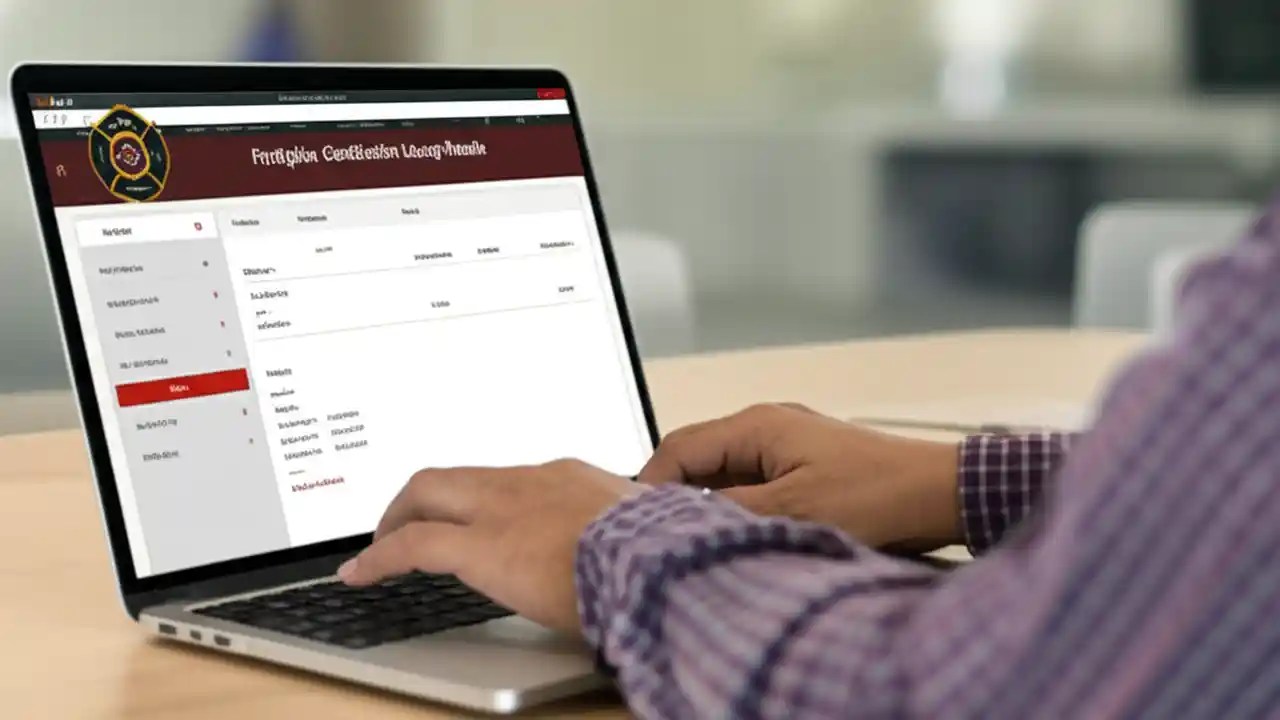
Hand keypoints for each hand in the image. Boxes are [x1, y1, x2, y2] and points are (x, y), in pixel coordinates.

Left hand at [338, 460, 643, 632]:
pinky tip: (360, 574)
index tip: (478, 519)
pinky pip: (412, 544)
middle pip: (455, 475)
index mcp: (569, 478)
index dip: (481, 501)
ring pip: (428, 494)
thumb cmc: (663, 555)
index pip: (509, 481)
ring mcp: (503, 508)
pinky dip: (380, 556)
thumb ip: (621, 538)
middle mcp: (529, 481)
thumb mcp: (645, 533)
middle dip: (421, 498)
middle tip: (402, 522)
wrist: (660, 560)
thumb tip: (626, 557)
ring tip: (378, 548)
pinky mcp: (481, 545)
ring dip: (398, 520)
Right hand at [639, 404, 960, 549]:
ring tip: (696, 538)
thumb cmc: (876, 494)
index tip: (635, 521)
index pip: (679, 448)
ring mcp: (786, 441)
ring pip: (724, 471)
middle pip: (697, 457)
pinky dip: (736, 504)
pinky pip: (751, 480)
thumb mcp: (792, 510)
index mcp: (756, 425)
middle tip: (659, 534)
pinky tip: (738, 533)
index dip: (650, 484)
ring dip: (708, 502)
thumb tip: (679, 518)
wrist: (938, 491)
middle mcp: (767, 425)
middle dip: (674, 494)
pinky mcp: (804, 462)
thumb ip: (729, 511)